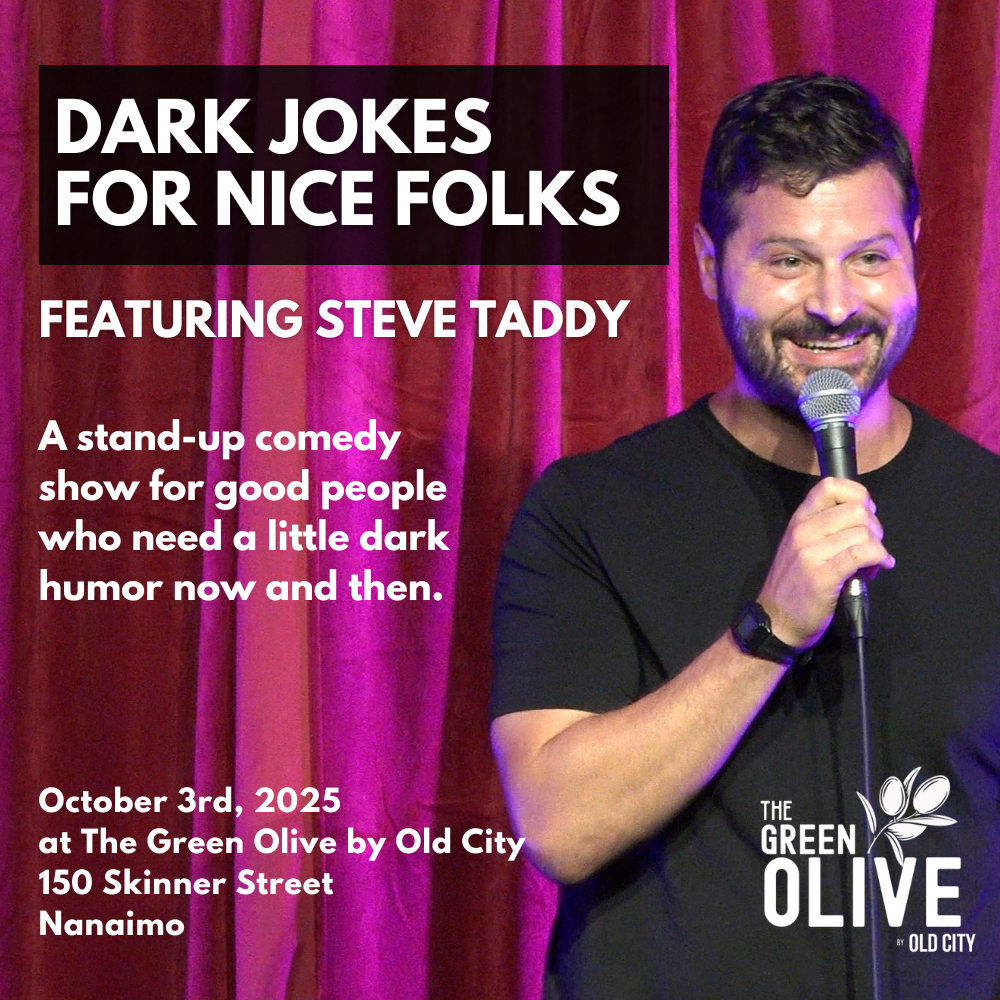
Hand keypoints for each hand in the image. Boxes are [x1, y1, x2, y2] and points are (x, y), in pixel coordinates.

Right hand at [757, 478, 893, 649]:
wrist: (776, 621)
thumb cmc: (793, 586)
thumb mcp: (800, 546)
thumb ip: (825, 528)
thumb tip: (864, 518)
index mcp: (799, 520)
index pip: (831, 486)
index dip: (857, 494)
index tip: (865, 512)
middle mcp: (803, 531)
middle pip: (856, 509)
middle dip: (874, 526)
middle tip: (871, 543)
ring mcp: (811, 553)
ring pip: (863, 533)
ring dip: (878, 546)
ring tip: (872, 562)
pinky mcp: (824, 576)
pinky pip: (862, 554)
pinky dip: (880, 558)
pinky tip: (880, 566)